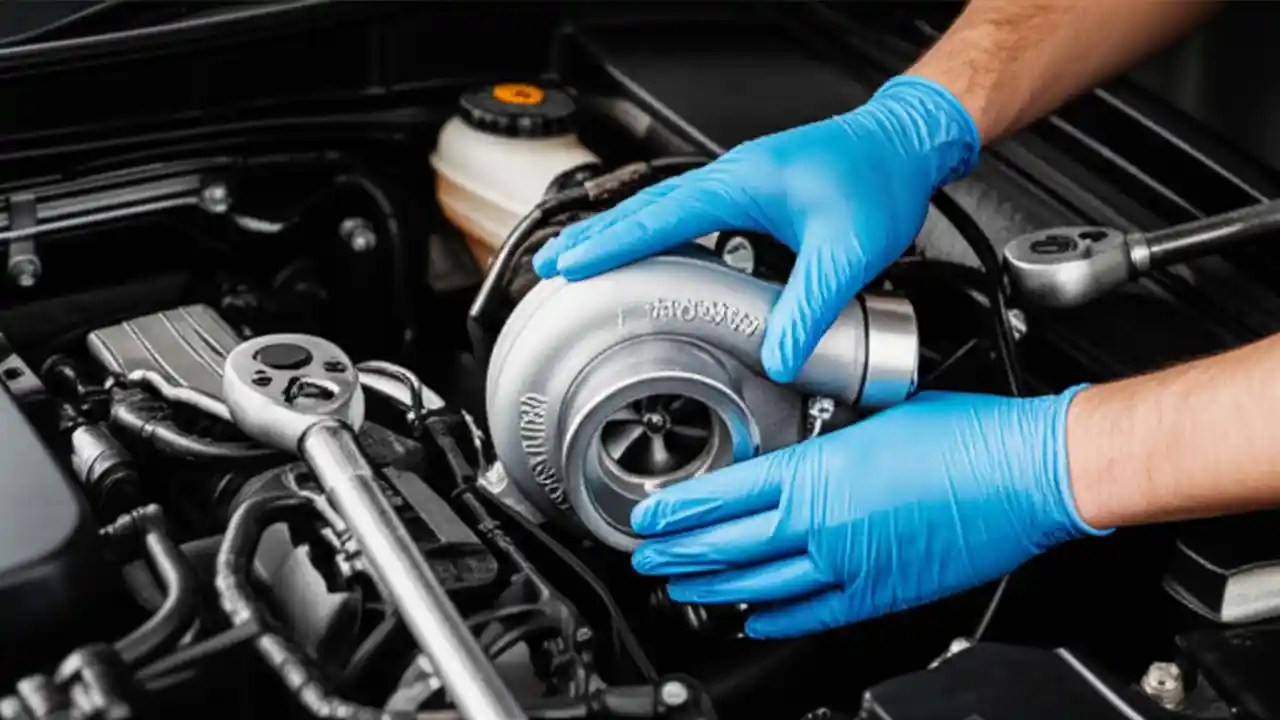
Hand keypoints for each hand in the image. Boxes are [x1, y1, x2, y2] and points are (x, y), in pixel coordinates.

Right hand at [533, 76, 979, 381]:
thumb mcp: (846, 252)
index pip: (658, 218)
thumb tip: (779, 356)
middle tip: (551, 264)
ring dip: (619, 234)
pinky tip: (650, 253)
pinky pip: (686, 213)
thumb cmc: (878, 178)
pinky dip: (654, 232)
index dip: (611, 244)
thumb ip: (809, 307)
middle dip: (594, 238)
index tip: (570, 264)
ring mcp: (736, 183)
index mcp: (740, 185)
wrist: (904, 144)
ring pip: (661, 210)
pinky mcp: (749, 193)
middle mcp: (730, 178)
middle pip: (643, 210)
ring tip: (583, 260)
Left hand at [628, 389, 1106, 638]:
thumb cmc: (966, 436)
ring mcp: (849, 566)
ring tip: (681, 587)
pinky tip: (751, 619)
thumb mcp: (876, 416)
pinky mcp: (879, 593)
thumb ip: (827, 439)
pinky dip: (775, 618)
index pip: (724, 496)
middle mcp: (822, 524)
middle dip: (678, 553)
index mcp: (816, 471)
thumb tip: (800, 450)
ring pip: (759, 584)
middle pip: (728, 545)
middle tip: (647, 558)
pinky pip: (812, 614)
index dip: (678, 511)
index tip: (649, 517)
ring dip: (713, 586)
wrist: (1028, 474)